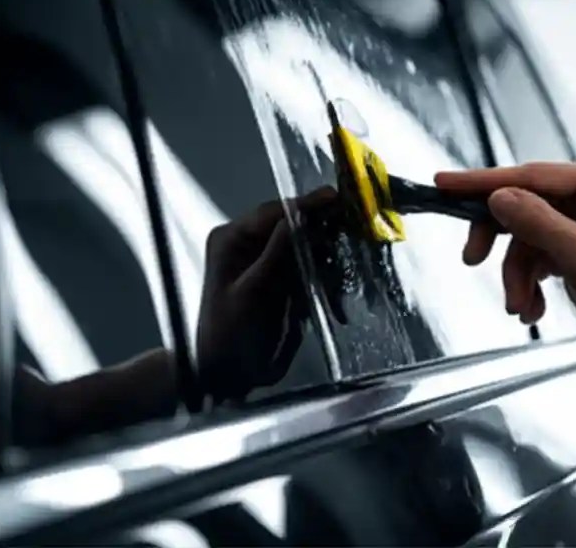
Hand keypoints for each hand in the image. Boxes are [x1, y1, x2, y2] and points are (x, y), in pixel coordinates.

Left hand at [197, 188, 333, 400]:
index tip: (336, 199)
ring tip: (336, 286)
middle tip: (348, 239)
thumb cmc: (229, 334)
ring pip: (306, 248)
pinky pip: (309, 270)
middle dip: (321, 237)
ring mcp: (267, 263)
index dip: (306, 205)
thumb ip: (275, 252)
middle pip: (294, 225)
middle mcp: (249, 245)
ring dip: (325, 264)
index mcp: (232, 240)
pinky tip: (332, 302)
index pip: (273, 212)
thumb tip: (298, 216)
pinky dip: (323, 283)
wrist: (227, 375)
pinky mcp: (282, 281)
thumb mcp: (251, 292)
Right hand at [435, 161, 575, 371]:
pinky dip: (530, 282)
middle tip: (472, 258)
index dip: (484, 182)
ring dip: (516, 273)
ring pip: (528, 237)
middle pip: (525, 205)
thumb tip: (497, 197)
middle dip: (502, 242)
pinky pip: (540, 257)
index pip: (532, 175)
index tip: (446, 184)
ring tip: (520, 305)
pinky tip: (532, 306)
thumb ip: (535, 223)